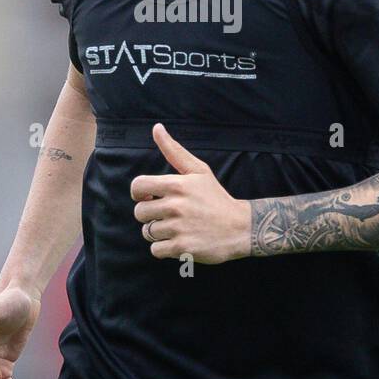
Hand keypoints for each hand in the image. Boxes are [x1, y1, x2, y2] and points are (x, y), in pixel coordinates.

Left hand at [130, 123, 250, 264]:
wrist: (240, 227)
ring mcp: (178, 228)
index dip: (140, 193)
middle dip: (151, 214)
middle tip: (169, 215)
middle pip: (140, 212)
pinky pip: (156, 250)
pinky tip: (179, 240)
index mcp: (176, 185)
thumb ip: (174, 151)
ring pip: (147, 232)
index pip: (137, 186)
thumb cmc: (215, 197)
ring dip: (158, 232)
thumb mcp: (198, 171)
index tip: (152, 197)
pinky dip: (164, 248)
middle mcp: (175, 206)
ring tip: (177, 228)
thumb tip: (156, 127)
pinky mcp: (182, 248)